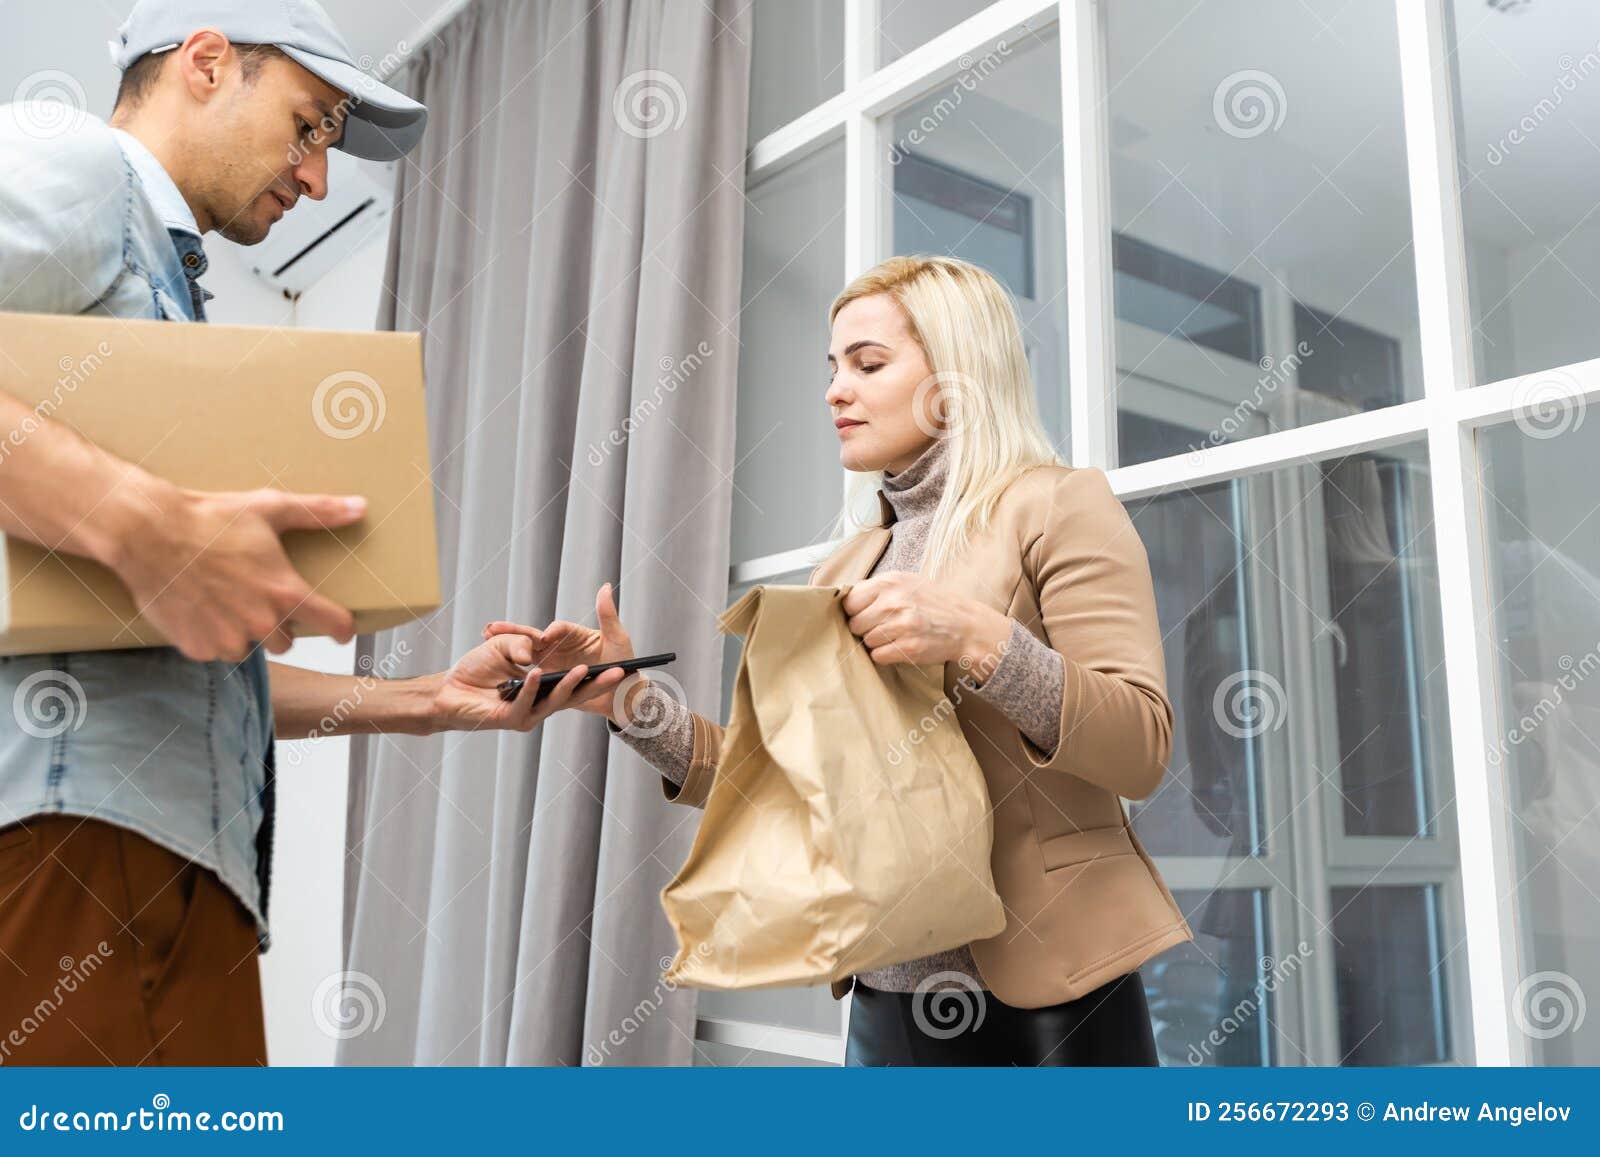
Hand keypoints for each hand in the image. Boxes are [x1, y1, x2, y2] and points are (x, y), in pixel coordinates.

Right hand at [107, 484, 365, 661]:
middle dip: (277, 625)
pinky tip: (200, 609)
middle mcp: (261, 624)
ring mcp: (227, 639)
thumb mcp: (270, 509)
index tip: (342, 630)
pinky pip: (213, 651)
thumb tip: (360, 507)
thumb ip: (319, 512)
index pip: (332, 623)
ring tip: (225, 602)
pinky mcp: (196, 647)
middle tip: (257, 598)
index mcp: (285, 593)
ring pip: (248, 649)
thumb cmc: (211, 518)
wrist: (148, 534)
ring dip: (243, 633)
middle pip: (286, 642)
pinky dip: (210, 636)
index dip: (342, 627)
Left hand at [426, 630, 626, 732]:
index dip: (598, 676)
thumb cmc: (477, 668)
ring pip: (554, 701)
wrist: (448, 690)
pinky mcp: (510, 719)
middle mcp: (540, 702)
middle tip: (620, 673)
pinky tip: (535, 674)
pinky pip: (524, 704)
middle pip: (575, 694)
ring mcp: (527, 713)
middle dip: (599, 684)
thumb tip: (532, 652)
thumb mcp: (505, 645)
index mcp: (545, 686)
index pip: (577, 682)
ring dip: (569, 685)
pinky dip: (530, 688)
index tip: (621, 666)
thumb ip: (522, 643)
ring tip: (584, 670)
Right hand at [483, 581, 644, 723]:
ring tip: (485, 636)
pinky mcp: (548, 679)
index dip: (551, 631)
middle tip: (492, 627)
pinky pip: (528, 675)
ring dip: (504, 644)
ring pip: (524, 653)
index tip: (546, 637)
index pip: (558, 629)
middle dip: (513, 631)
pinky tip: (492, 664)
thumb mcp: (618, 638)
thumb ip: (608, 614)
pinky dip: (510, 668)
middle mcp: (560, 646)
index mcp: (574, 634)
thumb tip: (605, 586)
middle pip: (533, 637)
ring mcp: (552, 662)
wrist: (622, 692)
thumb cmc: (624, 663)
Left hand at [841, 570, 1010, 671]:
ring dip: (876, 643)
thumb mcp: (907, 583)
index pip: (850, 600)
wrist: (965, 625)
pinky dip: (885, 655)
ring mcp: (902, 625)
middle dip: (864, 629)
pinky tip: (900, 647)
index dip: (854, 611)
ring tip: (895, 636)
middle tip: (883, 627)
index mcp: (891, 582)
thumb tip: (844, 599)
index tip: (864, 615)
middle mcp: (895, 601)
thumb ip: (878, 589)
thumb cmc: (932, 604)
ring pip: (866, 641)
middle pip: (855, 623)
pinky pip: (878, 656)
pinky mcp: (909, 648)